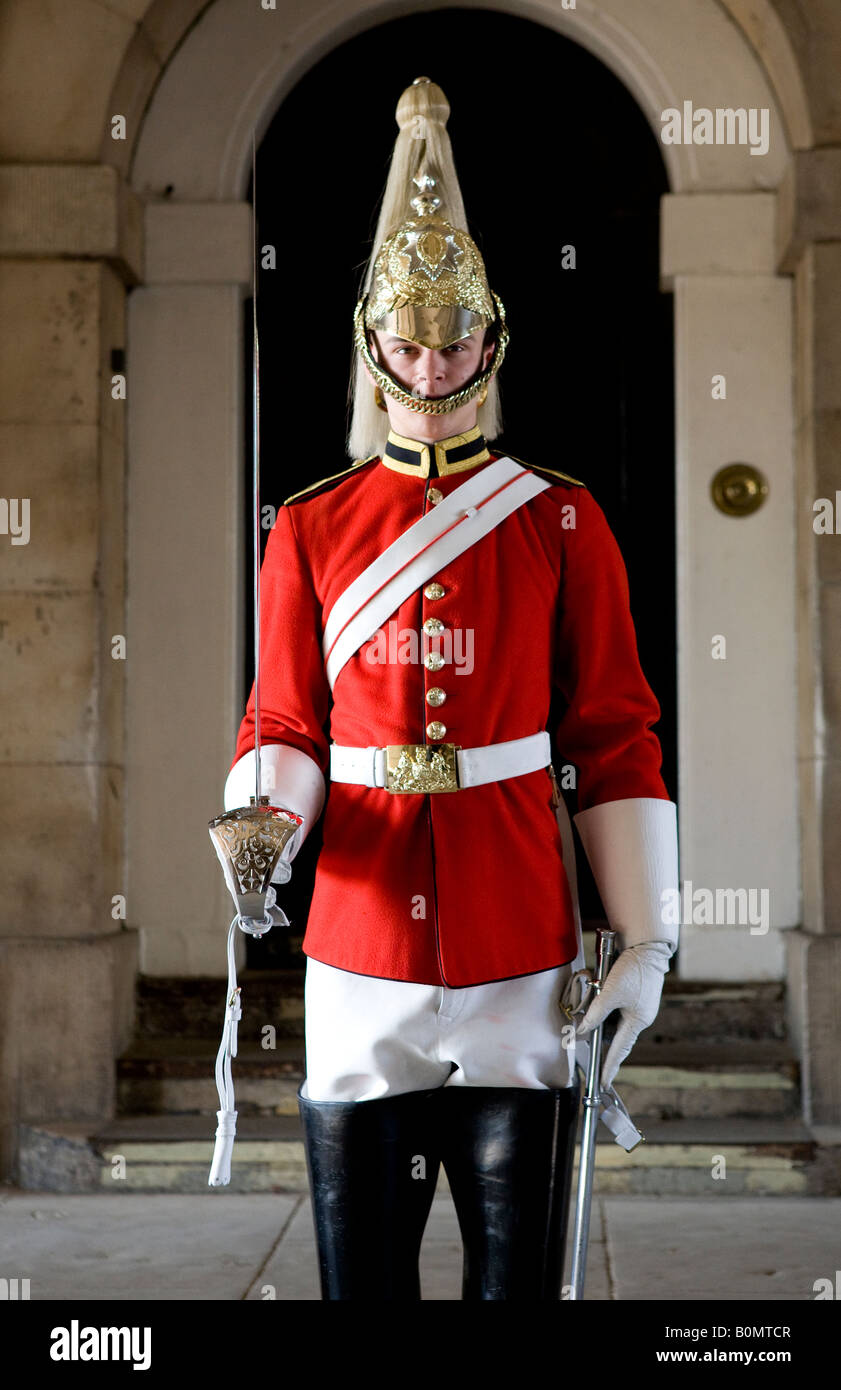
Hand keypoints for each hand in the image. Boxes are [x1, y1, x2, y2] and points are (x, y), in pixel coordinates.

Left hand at [575, 940, 671, 1088]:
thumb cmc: (633, 969)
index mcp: (638, 1021)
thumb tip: (583, 1031)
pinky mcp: (634, 994)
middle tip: (585, 1038)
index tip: (603, 1083)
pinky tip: (597, 987)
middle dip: (599, 1033)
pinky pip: (615, 1004)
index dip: (610, 1067)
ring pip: (612, 1017)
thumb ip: (595, 1013)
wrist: (647, 945)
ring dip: (600, 1011)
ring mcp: (638, 1005)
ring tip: (591, 1001)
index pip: (620, 1050)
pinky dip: (604, 1000)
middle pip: (614, 1033)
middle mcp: (640, 1016)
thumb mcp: (610, 993)